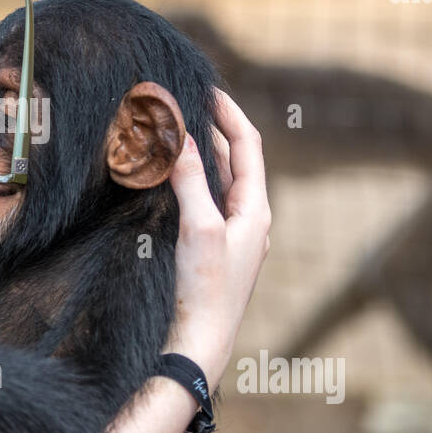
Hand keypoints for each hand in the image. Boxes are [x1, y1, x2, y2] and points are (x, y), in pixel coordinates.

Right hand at [164, 90, 270, 383]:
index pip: (248, 146)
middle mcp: (251, 220)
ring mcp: (235, 236)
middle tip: (187, 105)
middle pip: (236, 161)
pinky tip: (175, 179)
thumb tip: (183, 139)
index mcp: (256, 210)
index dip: (229, 114)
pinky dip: (194, 181)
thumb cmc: (205, 290)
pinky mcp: (217, 250)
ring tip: (180, 131)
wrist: (202, 342)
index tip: (207, 90)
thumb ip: (192, 181)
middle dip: (213, 130)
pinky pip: (209, 202)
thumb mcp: (199, 228)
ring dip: (202, 155)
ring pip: (221, 182)